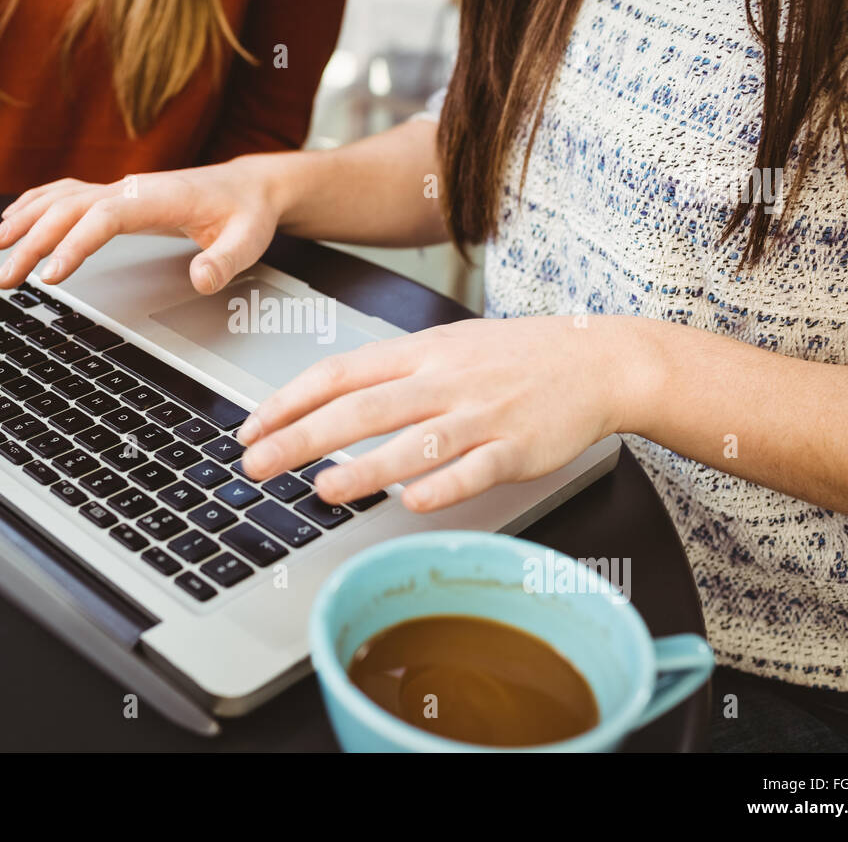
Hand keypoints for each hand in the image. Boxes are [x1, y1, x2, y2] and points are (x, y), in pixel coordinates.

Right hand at [0, 158, 282, 292]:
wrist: (249, 186)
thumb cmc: (247, 213)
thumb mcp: (249, 240)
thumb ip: (226, 261)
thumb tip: (201, 279)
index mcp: (157, 197)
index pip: (103, 218)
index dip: (73, 244)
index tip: (51, 275)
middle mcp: (131, 188)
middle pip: (69, 209)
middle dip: (32, 242)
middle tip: (6, 279)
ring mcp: (121, 189)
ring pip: (60, 199)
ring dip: (25, 222)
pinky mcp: (117, 195)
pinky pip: (66, 195)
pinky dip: (35, 205)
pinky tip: (13, 220)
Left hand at [236, 316, 650, 512]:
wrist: (596, 359)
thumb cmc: (514, 357)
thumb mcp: (446, 345)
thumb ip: (391, 372)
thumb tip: (329, 397)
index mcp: (419, 352)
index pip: (339, 373)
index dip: (289, 401)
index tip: (251, 428)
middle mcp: (443, 380)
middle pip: (361, 408)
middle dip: (301, 436)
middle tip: (257, 465)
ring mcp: (480, 414)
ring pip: (414, 441)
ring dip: (365, 467)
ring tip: (322, 490)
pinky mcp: (517, 448)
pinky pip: (475, 469)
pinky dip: (443, 486)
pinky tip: (412, 503)